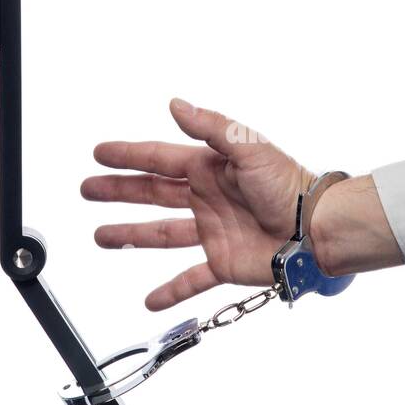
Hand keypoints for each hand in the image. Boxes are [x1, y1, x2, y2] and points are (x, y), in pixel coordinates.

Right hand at [82, 99, 312, 310]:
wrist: (317, 229)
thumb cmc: (290, 185)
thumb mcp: (248, 147)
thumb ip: (211, 127)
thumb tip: (176, 105)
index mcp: (210, 168)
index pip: (158, 159)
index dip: (127, 156)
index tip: (99, 154)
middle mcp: (207, 198)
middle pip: (152, 193)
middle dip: (119, 191)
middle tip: (88, 189)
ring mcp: (213, 231)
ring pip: (162, 234)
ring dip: (131, 235)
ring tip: (102, 237)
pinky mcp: (224, 262)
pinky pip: (191, 279)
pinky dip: (171, 290)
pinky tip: (150, 300)